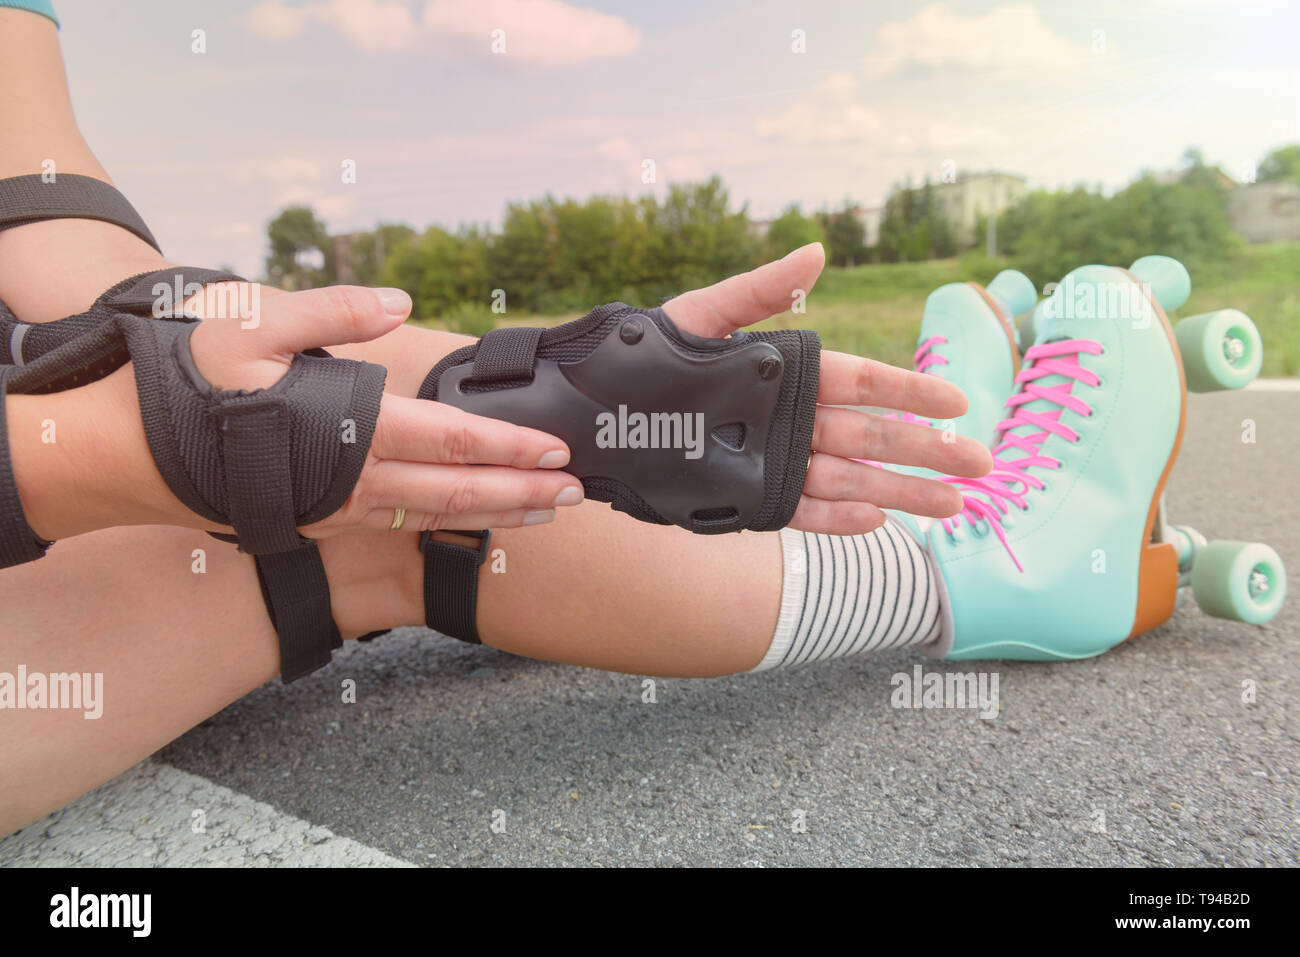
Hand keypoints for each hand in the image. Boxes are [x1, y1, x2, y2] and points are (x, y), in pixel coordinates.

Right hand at [178, 284, 584, 535]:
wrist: (126, 452)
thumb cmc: (192, 382)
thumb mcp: (258, 326)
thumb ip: (336, 313)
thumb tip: (401, 303)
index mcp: (352, 430)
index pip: (453, 441)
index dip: (511, 449)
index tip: (558, 453)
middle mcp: (354, 481)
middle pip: (460, 492)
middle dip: (524, 493)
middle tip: (578, 495)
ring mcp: (339, 511)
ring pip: (435, 517)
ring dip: (495, 515)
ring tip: (543, 515)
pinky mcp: (321, 524)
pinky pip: (399, 526)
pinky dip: (446, 522)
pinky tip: (469, 519)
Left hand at [661, 243, 992, 534]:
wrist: (593, 416)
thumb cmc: (644, 358)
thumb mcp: (699, 315)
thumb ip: (759, 291)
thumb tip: (818, 252)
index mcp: (787, 372)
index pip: (864, 381)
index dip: (911, 390)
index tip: (958, 401)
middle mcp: (790, 419)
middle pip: (872, 436)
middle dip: (927, 450)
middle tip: (980, 466)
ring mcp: (773, 461)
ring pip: (850, 479)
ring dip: (901, 491)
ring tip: (953, 507)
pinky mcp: (749, 499)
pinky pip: (802, 510)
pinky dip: (839, 517)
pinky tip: (878, 520)